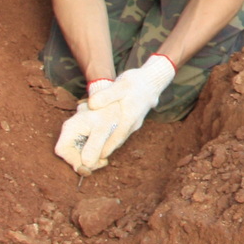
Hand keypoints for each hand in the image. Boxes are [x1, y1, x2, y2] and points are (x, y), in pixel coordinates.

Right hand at [54, 99, 129, 174]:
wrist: (116, 103)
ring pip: (77, 154)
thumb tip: (85, 165)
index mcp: (70, 128)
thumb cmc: (109, 113)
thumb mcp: (103, 130)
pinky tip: (103, 156)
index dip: (74, 162)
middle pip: (69, 154)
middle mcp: (70, 132)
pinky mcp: (84, 137)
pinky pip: (84, 151)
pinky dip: (93, 156)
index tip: (90, 167)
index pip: (63, 151)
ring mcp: (76, 135)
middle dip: (83, 163)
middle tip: (101, 163)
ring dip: (89, 161)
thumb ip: (94, 146)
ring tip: (103, 160)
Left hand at [58, 54, 175, 173]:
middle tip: (91, 162)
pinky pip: (119, 133)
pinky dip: (110, 138)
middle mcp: (132, 124)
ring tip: (92, 155)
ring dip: (106, 146)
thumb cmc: (136, 82)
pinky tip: (100, 141)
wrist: (152, 81)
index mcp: (130, 116)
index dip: (106, 148)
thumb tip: (92, 104)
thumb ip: (107, 95)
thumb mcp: (121, 85)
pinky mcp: (132, 122)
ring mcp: (133, 124)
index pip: (116, 136)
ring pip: (118, 138)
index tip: (96, 158)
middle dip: (104, 151)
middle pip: (116, 141)